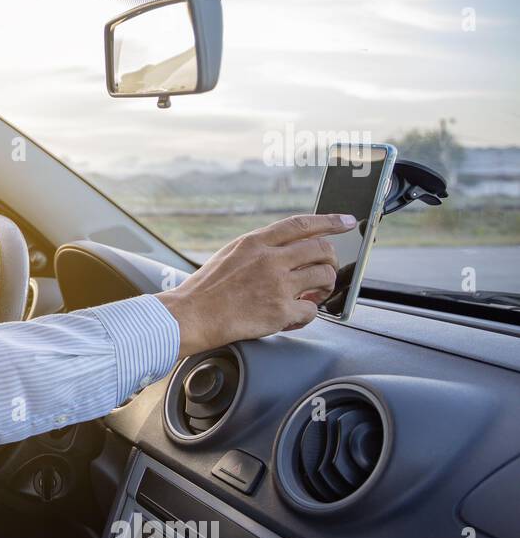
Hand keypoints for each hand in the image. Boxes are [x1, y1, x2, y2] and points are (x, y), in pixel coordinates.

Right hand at [157, 213, 354, 357]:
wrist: (191, 315)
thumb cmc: (205, 290)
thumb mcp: (230, 255)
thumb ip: (259, 250)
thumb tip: (288, 252)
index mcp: (255, 242)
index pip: (301, 224)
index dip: (329, 221)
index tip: (346, 221)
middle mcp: (269, 259)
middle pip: (320, 249)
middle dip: (331, 259)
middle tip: (327, 269)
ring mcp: (277, 285)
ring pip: (324, 276)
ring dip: (325, 286)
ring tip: (313, 294)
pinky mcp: (280, 311)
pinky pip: (312, 310)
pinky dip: (307, 314)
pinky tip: (294, 316)